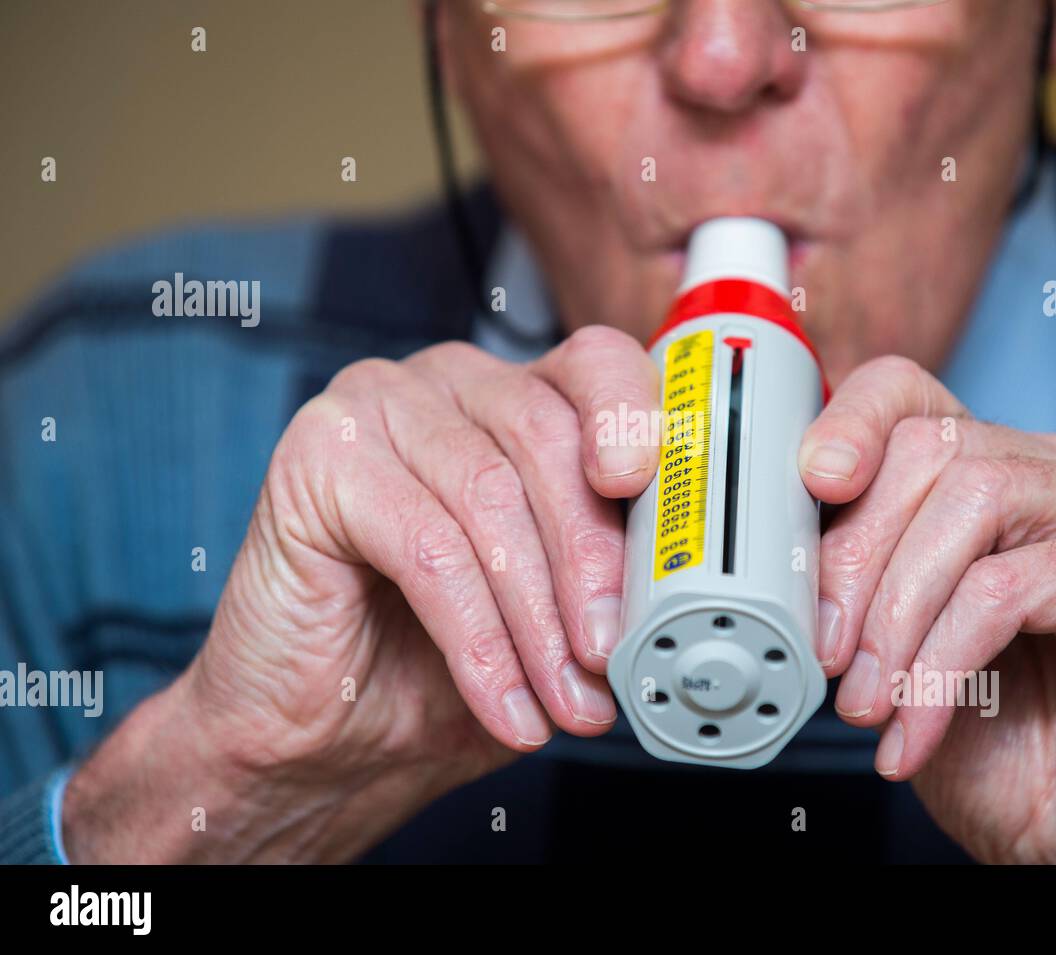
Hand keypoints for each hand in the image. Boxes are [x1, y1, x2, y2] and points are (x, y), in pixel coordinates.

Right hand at [62, 327, 659, 862]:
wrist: (324, 736)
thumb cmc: (439, 665)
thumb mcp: (556, 618)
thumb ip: (615, 581)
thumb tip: (683, 598)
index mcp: (516, 397)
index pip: (598, 366)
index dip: (639, 422)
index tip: (661, 508)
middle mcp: (449, 384)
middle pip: (547, 435)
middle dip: (591, 563)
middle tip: (609, 657)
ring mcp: (376, 407)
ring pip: (489, 495)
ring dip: (537, 617)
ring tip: (562, 701)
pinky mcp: (316, 459)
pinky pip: (427, 546)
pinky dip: (478, 639)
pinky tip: (502, 702)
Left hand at [803, 356, 1055, 863]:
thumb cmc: (1004, 744)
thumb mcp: (897, 652)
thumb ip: (854, 586)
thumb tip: (782, 559)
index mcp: (990, 474)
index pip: (909, 395)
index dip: (849, 423)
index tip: (808, 486)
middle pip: (930, 445)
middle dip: (855, 557)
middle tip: (827, 653)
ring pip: (970, 499)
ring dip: (895, 612)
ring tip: (869, 702)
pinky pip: (1009, 586)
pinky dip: (942, 663)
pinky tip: (918, 726)